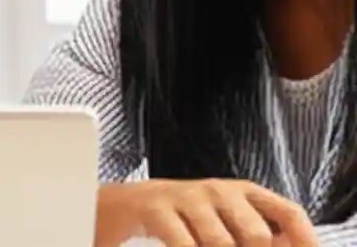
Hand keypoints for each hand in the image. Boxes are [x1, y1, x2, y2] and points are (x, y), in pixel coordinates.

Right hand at [95, 179, 316, 246]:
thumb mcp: (226, 222)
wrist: (127, 204)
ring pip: (220, 244)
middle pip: (256, 236)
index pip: (289, 213)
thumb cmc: (186, 219)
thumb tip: (286, 246)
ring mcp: (186, 197)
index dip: (304, 241)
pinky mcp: (157, 208)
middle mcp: (218, 190)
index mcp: (243, 192)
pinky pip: (185, 245)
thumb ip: (256, 232)